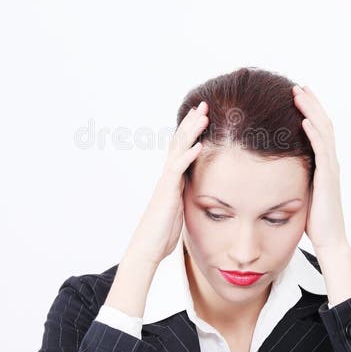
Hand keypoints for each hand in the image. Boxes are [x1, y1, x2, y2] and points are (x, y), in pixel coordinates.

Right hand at [124, 102, 207, 266]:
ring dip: (191, 132)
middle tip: (203, 105)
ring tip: (203, 116)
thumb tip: (195, 189)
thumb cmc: (163, 231)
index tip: (201, 115)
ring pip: (178, 150)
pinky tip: (199, 145)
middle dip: (191, 123)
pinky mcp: (167, 192)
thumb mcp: (179, 207)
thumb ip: (185, 194)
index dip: (191, 130)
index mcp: (172, 178)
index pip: (182, 148)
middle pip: (179, 142)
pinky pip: (178, 170)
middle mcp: (168, 175)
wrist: (148, 246)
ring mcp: (166, 182)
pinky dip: (188, 156)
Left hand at [292, 85, 348, 255]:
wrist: (329, 239)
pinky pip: (321, 150)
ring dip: (311, 111)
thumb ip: (292, 174)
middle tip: (298, 86)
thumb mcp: (299, 189)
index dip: (310, 110)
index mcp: (323, 163)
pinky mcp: (327, 177)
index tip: (297, 95)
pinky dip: (314, 134)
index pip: (318, 129)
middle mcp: (329, 161)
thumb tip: (273, 165)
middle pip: (322, 123)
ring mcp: (330, 168)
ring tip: (300, 95)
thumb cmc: (313, 218)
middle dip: (311, 103)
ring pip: (323, 131)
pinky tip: (304, 121)